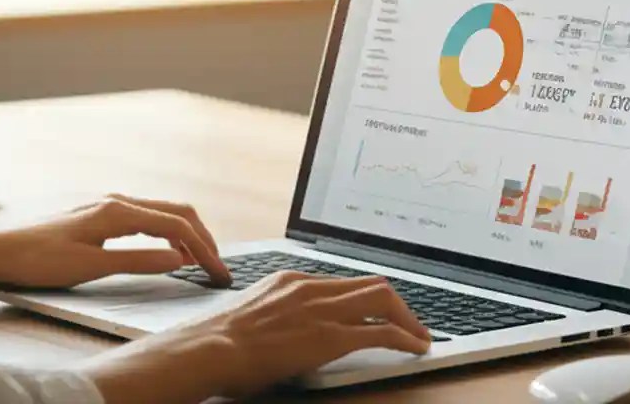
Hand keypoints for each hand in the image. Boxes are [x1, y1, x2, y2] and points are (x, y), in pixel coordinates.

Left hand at [0, 194, 231, 288]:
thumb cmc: (38, 260)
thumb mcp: (91, 267)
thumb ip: (138, 261)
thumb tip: (177, 260)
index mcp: (118, 212)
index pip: (177, 227)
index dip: (204, 250)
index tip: (218, 273)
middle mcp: (117, 200)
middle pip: (176, 212)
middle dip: (203, 238)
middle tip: (218, 266)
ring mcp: (107, 204)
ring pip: (161, 212)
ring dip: (186, 234)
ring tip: (199, 261)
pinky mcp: (98, 213)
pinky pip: (145, 217)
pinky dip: (165, 232)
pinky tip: (164, 251)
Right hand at [84, 271, 431, 402]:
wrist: (209, 349)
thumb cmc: (220, 342)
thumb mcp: (254, 315)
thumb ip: (280, 314)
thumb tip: (291, 330)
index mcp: (292, 281)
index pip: (343, 283)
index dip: (367, 298)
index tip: (378, 311)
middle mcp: (311, 287)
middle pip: (370, 284)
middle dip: (396, 304)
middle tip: (411, 323)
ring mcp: (322, 309)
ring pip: (382, 300)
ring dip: (407, 319)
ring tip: (420, 336)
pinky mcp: (330, 334)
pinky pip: (381, 331)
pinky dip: (405, 338)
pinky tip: (415, 348)